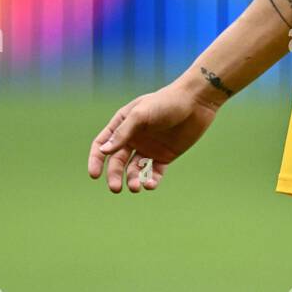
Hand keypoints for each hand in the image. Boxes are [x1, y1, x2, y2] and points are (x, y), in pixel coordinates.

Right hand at [87, 82, 217, 193]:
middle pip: (117, 162)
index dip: (96, 160)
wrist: (196, 102)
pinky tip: (150, 184)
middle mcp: (133, 138)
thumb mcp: (141, 114)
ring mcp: (148, 148)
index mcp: (123, 124)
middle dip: (115, 176)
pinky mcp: (164, 157)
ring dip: (132, 180)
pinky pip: (153, 173)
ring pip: (134, 170)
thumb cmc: (166, 102)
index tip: (94, 175)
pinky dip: (150, 181)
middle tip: (116, 188)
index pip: (102, 144)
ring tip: (136, 187)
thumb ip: (123, 132)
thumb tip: (103, 150)